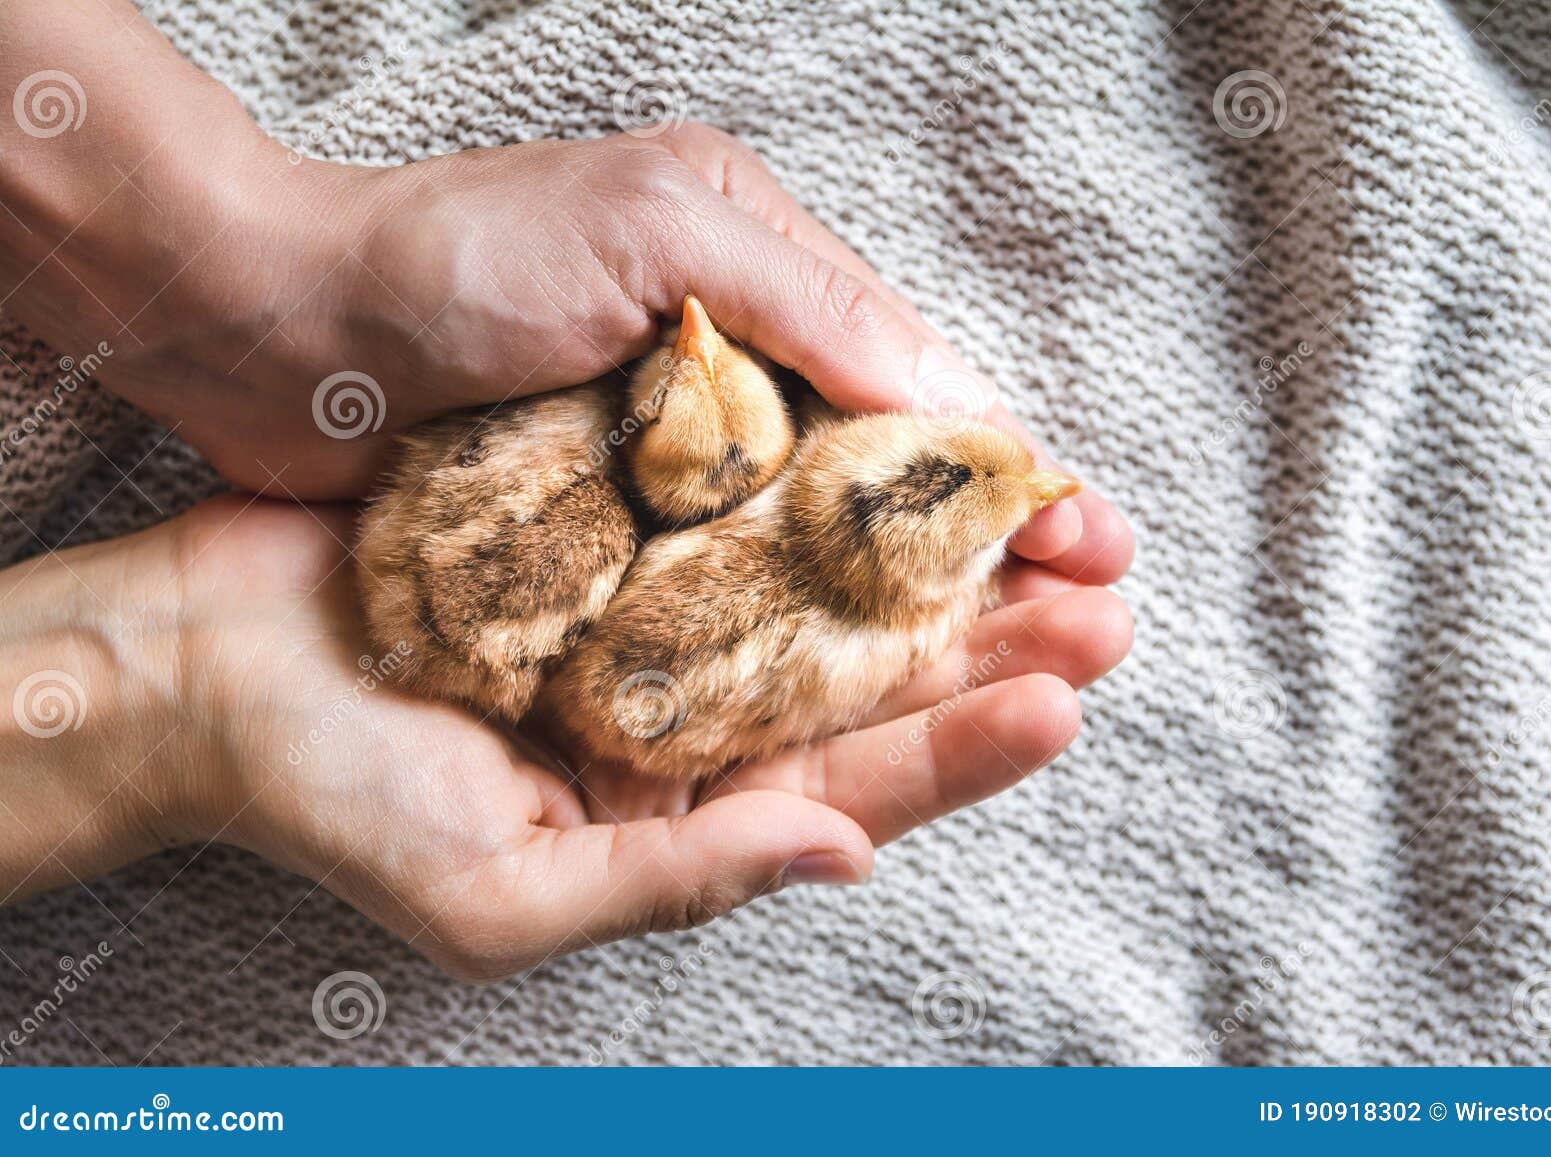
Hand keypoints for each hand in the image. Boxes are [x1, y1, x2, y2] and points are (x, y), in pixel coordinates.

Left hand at [0, 2, 1132, 584]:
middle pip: (893, 500)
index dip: (1011, 479)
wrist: (276, 332)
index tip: (1095, 548)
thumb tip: (959, 399)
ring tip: (1020, 685)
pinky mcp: (612, 554)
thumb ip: (815, 305)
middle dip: (997, 565)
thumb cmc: (456, 260)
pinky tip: (861, 705)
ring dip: (919, 625)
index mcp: (770, 304)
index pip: (924, 404)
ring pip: (822, 568)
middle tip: (1096, 633)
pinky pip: (725, 614)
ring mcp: (674, 485)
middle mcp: (736, 399)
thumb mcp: (659, 226)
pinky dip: (793, 653)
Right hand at [0, 496, 1130, 979]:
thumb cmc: (329, 802)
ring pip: (821, 595)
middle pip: (861, 687)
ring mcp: (648, 620)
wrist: (198, 664)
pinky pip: (731, 514)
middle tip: (1100, 605)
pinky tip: (888, 461)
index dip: (958, 750)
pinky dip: (811, 491)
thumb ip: (680, 878)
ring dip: (927, 563)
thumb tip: (841, 860)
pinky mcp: (606, 533)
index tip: (1061, 700)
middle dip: (984, 648)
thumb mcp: (504, 893)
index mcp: (671, 813)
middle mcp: (680, 719)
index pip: (848, 790)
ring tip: (1037, 531)